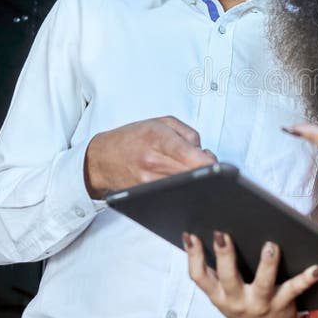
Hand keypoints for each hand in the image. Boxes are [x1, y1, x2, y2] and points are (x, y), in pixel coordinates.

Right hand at [84, 116, 215, 197]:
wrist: (102, 158)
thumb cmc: (133, 137)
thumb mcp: (161, 122)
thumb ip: (188, 133)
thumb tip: (203, 151)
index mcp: (158, 138)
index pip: (191, 155)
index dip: (209, 163)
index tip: (216, 164)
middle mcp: (153, 161)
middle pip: (191, 175)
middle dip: (206, 172)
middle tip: (208, 166)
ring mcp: (148, 181)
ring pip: (184, 188)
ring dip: (195, 182)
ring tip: (193, 172)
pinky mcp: (145, 195)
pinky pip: (172, 195)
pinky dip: (182, 190)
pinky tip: (182, 182)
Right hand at [184, 231, 317, 317]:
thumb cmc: (245, 308)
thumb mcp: (225, 297)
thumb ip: (217, 274)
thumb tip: (211, 237)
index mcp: (220, 296)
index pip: (199, 277)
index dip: (193, 256)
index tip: (191, 235)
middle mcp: (237, 301)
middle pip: (227, 277)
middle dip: (224, 255)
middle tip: (222, 234)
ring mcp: (260, 304)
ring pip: (262, 284)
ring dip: (267, 264)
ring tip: (270, 246)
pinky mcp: (282, 304)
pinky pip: (295, 289)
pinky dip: (307, 278)